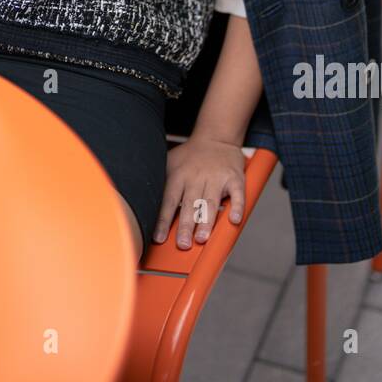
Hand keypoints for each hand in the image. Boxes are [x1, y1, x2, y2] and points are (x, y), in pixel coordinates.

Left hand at [153, 133, 245, 248]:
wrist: (216, 136)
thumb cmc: (190, 157)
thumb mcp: (169, 163)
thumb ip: (161, 183)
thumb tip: (145, 208)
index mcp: (179, 175)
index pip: (169, 201)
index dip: (163, 220)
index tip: (159, 238)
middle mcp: (197, 177)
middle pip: (190, 204)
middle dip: (186, 226)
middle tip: (183, 244)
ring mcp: (216, 177)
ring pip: (211, 202)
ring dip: (206, 222)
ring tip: (202, 238)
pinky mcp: (234, 178)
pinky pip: (236, 194)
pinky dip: (236, 207)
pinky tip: (233, 219)